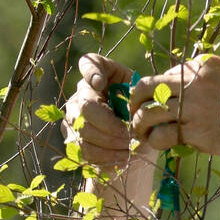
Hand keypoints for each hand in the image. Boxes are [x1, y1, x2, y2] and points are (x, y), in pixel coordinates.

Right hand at [61, 53, 154, 171]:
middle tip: (130, 135)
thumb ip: (139, 98)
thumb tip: (130, 110)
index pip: (89, 64)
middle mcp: (81, 94)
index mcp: (101, 76)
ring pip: (84, 132)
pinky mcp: (73, 139)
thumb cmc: (142, 112)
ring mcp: (73, 117)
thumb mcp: (146, 100)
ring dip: (110, 143)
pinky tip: (123, 156)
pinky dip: (106, 156)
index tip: (100, 83)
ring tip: (130, 147)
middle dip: (110, 125)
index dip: (91, 72)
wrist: (138, 139)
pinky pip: (85, 150)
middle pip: (86, 107)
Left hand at [127, 54, 219, 159]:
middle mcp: (194, 81)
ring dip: (139, 124)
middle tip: (135, 114)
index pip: (166, 75)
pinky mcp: (195, 131)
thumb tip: (184, 87)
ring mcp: (193, 106)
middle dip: (135, 101)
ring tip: (141, 132)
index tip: (155, 103)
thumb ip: (208, 79)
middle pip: (148, 87)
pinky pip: (161, 135)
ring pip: (148, 112)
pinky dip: (154, 141)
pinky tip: (156, 144)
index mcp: (203, 65)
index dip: (157, 91)